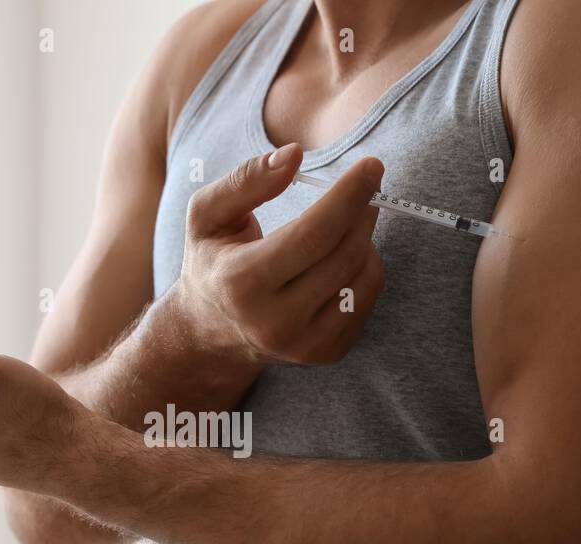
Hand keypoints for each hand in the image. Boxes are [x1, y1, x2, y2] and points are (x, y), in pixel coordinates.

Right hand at [173, 143, 385, 367]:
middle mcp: (275, 322)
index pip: (312, 234)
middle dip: (362, 210)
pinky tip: (340, 258)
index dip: (348, 196)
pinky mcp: (327, 353)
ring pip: (364, 275)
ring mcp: (305, 345)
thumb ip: (245, 180)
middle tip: (363, 185)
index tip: (372, 166)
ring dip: (363, 238)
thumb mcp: (207, 215)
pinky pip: (368, 297)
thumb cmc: (212, 263)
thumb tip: (295, 153)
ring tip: (342, 224)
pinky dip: (363, 267)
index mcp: (241, 283)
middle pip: (345, 254)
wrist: (212, 335)